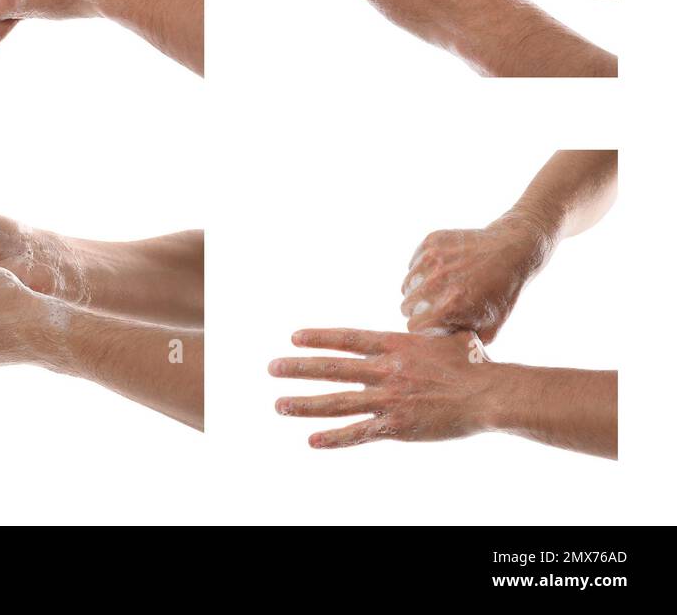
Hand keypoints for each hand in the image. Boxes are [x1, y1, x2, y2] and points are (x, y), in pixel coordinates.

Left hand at [269, 327, 499, 447]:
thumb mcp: (444, 335)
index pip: (346, 339)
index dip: (319, 338)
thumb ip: (424, 331)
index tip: (293, 337)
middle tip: (272, 368)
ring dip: (305, 403)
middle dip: (298, 368)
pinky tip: (312, 440)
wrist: (490, 393)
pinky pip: (359, 432)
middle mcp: (385, 369)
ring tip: (279, 404)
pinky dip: (334, 437)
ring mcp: (389, 398)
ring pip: (338, 400)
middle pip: (332, 368)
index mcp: (394, 345)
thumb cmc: (473, 363)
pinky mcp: (398, 425)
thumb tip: (421, 322)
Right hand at [401, 215, 552, 342]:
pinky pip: (412, 264)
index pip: (414, 326)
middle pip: (406, 306)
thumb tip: (440, 354)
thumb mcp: (490, 326)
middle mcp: (438, 281)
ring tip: (436, 292)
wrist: (511, 250)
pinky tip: (439, 273)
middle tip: (433, 309)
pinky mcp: (431, 241)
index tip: (431, 327)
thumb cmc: (501, 292)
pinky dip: (420, 271)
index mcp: (452, 306)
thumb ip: (463, 343)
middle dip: (417, 311)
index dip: (422, 329)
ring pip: (406, 284)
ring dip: (416, 291)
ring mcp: (433, 258)